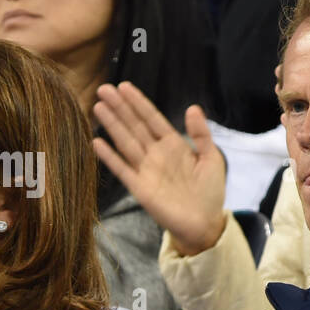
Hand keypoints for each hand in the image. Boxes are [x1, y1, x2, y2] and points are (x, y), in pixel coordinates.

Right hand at [92, 81, 227, 256]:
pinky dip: (110, 157)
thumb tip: (192, 107)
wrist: (205, 222)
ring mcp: (146, 170)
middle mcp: (155, 154)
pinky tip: (97, 142)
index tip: (124, 86)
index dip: (138, 102)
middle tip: (103, 89)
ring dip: (112, 125)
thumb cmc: (210, 191)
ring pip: (125, 142)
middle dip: (119, 107)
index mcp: (173, 145)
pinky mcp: (140, 187)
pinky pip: (122, 169)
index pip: (152, 118)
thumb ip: (201, 134)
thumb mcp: (211, 158)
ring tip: (98, 106)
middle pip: (134, 126)